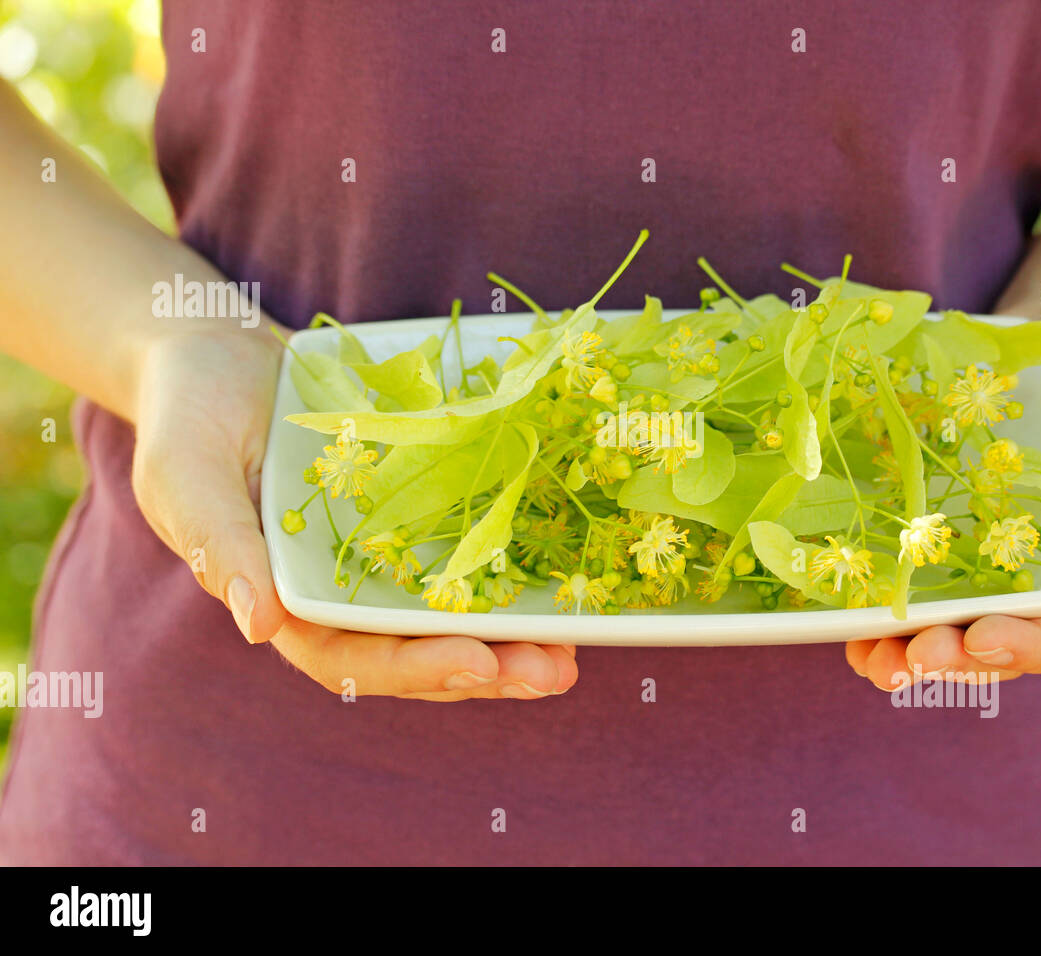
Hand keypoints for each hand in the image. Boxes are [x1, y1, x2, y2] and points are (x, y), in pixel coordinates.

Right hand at [129, 323, 577, 700]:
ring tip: (568, 655)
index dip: (413, 668)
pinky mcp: (413, 511)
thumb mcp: (184, 473)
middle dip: (485, 668)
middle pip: (414, 649)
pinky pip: (463, 553)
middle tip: (554, 674)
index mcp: (281, 597)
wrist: (220, 352)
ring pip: (448, 614)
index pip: (349, 658)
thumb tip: (260, 628)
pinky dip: (506, 576)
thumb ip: (221, 546)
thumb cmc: (188, 412)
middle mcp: (337, 589)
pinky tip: (557, 585)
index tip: (477, 665)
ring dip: (510, 640)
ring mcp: (379, 555)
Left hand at [846, 315, 1040, 687]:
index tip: (982, 638)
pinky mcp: (932, 505)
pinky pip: (900, 557)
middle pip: (990, 636)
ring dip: (898, 644)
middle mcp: (1031, 566)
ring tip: (866, 657)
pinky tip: (841, 604)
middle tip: (903, 661)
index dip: (1026, 645)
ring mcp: (977, 540)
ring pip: (938, 613)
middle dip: (947, 657)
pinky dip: (873, 587)